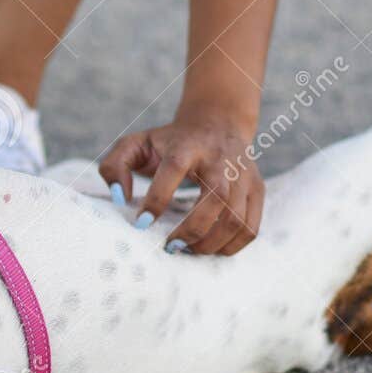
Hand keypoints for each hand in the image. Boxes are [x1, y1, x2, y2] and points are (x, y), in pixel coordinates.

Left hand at [98, 116, 263, 255]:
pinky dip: (231, 246)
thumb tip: (118, 198)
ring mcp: (243, 174)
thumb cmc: (169, 142)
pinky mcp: (256, 189)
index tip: (141, 223)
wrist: (218, 122)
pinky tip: (209, 249)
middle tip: (170, 247)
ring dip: (211, 243)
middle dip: (192, 230)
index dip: (158, 197)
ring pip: (235, 217)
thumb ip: (114, 166)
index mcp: (187, 145)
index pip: (175, 168)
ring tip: (187, 250)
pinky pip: (251, 226)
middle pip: (216, 197)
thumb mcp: (136, 144)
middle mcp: (220, 159)